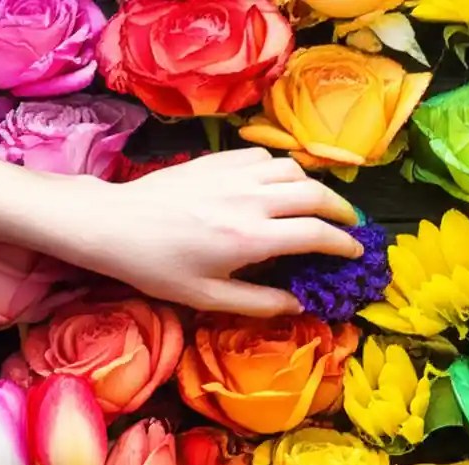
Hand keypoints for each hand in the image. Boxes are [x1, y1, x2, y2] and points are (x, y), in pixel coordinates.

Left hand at [42, 148, 362, 315]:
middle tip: (350, 225)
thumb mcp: (209, 298)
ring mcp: (235, 175)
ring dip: (313, 187)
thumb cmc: (158, 268)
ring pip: (294, 170)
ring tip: (316, 205)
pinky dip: (282, 170)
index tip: (355, 252)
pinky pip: (265, 157)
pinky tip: (277, 186)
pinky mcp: (218, 160)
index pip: (317, 234)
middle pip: (316, 195)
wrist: (113, 225)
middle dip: (342, 210)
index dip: (344, 244)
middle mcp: (251, 201)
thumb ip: (260, 302)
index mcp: (252, 239)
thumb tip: (299, 304)